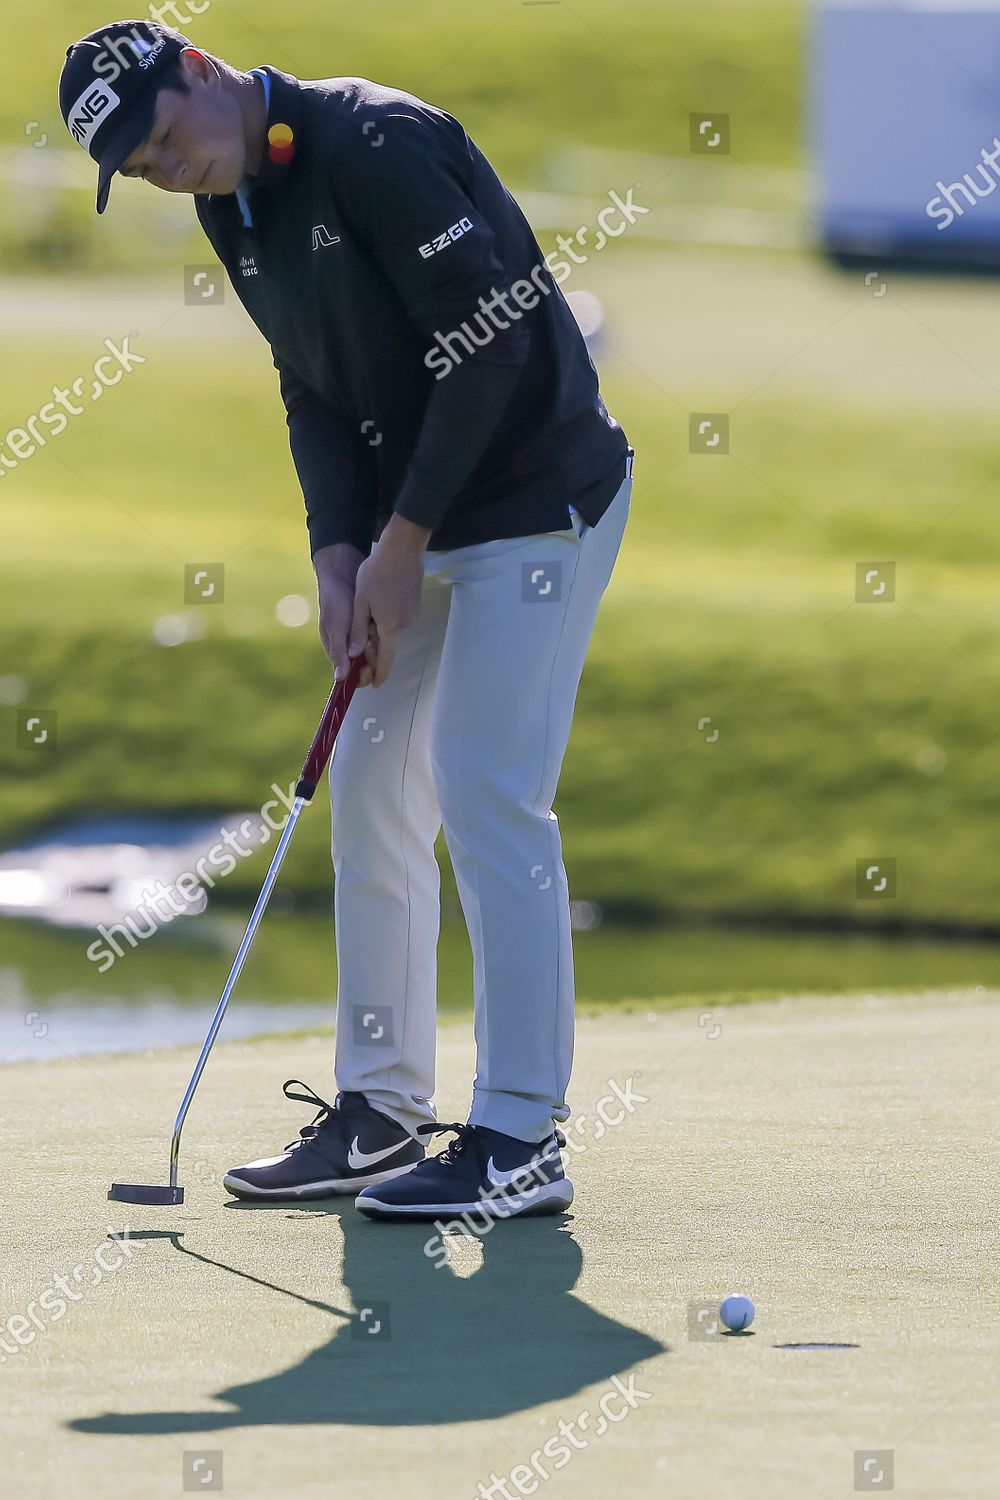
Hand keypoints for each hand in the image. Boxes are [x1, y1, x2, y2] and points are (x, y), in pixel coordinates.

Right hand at [313, 544, 376, 683]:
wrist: (344, 576)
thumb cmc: (335, 602)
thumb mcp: (335, 627)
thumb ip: (338, 650)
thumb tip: (339, 677)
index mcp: (338, 652)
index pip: (351, 675)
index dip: (362, 676)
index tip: (368, 670)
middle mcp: (349, 648)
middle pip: (366, 665)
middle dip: (372, 659)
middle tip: (372, 643)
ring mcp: (359, 637)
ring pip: (374, 652)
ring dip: (377, 646)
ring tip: (374, 631)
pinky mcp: (369, 627)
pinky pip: (378, 638)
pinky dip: (381, 634)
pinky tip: (380, 625)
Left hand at [348, 515, 429, 686]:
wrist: (402, 549)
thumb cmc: (377, 572)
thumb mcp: (361, 602)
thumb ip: (358, 630)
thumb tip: (354, 654)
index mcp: (389, 626)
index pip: (384, 659)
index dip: (379, 674)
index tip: (374, 685)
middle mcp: (404, 624)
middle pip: (386, 643)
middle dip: (373, 644)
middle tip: (359, 635)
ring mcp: (412, 614)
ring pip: (391, 629)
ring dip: (378, 627)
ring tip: (367, 607)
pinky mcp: (414, 604)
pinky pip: (398, 617)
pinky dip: (387, 616)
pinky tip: (379, 599)